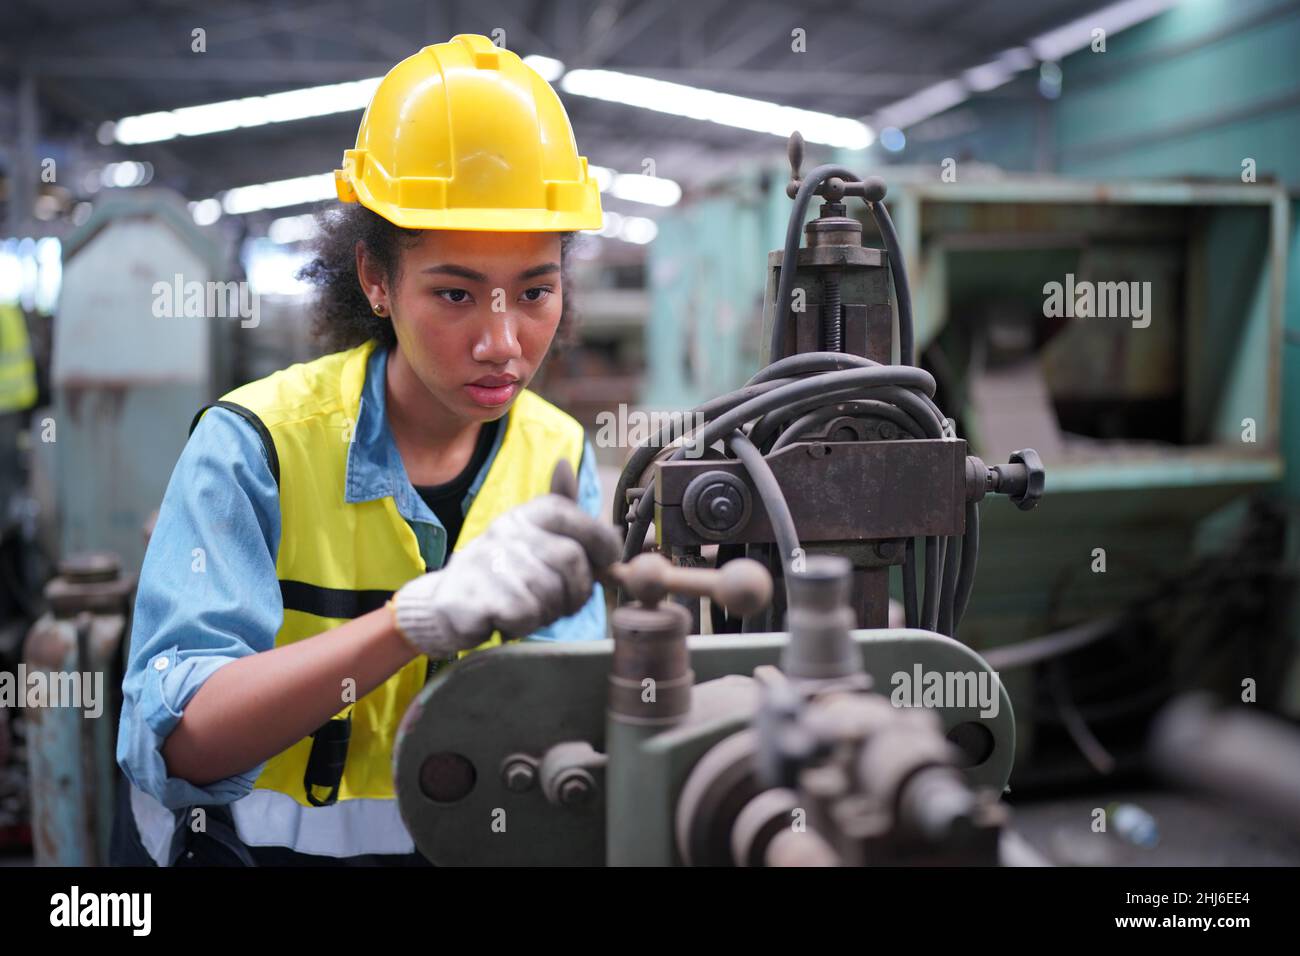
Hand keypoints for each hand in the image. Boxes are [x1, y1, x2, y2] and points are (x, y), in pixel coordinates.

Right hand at [390, 494, 619, 656]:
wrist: (447, 604)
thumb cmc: (503, 574)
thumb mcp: (532, 539)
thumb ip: (559, 511)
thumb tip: (566, 465)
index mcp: (524, 515)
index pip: (572, 516)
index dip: (601, 542)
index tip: (607, 563)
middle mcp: (505, 530)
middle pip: (570, 559)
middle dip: (578, 590)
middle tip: (566, 604)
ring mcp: (488, 561)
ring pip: (550, 592)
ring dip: (550, 611)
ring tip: (532, 610)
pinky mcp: (476, 595)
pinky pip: (525, 614)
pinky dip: (524, 625)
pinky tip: (508, 620)